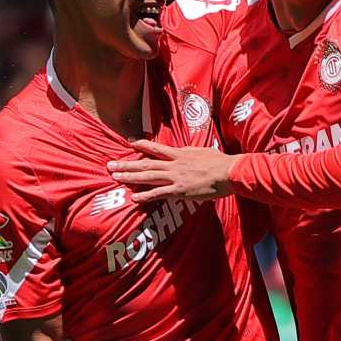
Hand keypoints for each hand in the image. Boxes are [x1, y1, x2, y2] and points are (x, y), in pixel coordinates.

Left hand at [108, 140, 237, 202]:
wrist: (229, 172)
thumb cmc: (221, 162)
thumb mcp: (204, 152)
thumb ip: (191, 153)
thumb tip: (185, 152)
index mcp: (180, 153)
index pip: (157, 148)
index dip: (142, 145)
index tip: (130, 143)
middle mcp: (175, 164)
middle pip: (146, 162)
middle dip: (127, 164)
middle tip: (110, 165)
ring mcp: (176, 177)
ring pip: (148, 176)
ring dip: (130, 177)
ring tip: (115, 177)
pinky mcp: (180, 191)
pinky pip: (159, 193)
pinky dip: (146, 196)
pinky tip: (134, 198)